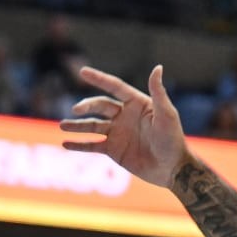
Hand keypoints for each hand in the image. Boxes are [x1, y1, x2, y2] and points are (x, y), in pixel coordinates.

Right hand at [61, 64, 187, 187]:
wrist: (172, 168)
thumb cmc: (173, 140)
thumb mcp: (167, 115)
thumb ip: (158, 92)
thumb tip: (157, 67)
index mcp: (136, 104)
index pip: (114, 87)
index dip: (99, 78)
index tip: (83, 71)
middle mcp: (124, 116)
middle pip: (100, 106)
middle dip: (86, 106)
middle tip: (76, 110)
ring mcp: (117, 133)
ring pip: (92, 125)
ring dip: (77, 125)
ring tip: (63, 126)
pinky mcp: (113, 150)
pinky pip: (92, 145)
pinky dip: (79, 145)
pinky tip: (65, 143)